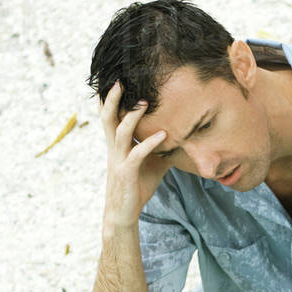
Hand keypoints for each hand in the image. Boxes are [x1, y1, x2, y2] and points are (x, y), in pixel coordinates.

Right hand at [100, 80, 169, 230]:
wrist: (124, 213)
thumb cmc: (137, 186)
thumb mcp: (153, 163)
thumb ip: (162, 147)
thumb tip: (183, 135)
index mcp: (117, 144)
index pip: (110, 116)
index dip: (110, 98)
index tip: (116, 78)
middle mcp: (114, 149)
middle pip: (107, 117)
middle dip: (113, 98)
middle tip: (121, 79)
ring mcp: (118, 160)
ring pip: (120, 132)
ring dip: (133, 116)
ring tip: (146, 102)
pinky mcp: (126, 173)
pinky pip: (137, 154)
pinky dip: (150, 143)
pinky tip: (164, 135)